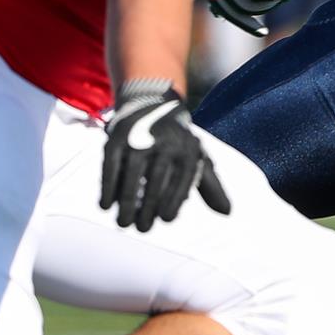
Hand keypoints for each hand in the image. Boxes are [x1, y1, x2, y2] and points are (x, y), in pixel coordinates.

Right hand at [101, 81, 230, 231]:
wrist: (150, 105)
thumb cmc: (178, 143)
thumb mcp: (198, 158)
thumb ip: (211, 186)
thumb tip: (228, 212)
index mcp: (188, 148)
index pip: (182, 178)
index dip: (175, 200)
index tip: (167, 219)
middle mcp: (165, 142)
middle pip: (156, 179)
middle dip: (149, 207)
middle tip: (143, 229)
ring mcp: (138, 139)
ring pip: (132, 174)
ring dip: (127, 202)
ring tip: (124, 223)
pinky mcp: (116, 139)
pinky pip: (110, 166)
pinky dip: (108, 187)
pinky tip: (106, 206)